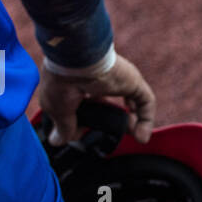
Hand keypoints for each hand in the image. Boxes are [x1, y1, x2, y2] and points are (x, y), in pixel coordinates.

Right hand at [38, 51, 155, 145]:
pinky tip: (141, 136)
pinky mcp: (133, 82)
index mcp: (75, 81)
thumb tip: (58, 140)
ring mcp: (117, 80)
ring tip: (128, 135)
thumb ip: (63, 126)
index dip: (85, 119)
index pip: (84, 101)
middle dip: (108, 120)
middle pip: (108, 101)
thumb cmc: (59, 81)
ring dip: (130, 121)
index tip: (81, 133)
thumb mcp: (55, 110)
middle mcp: (98, 80)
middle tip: (104, 134)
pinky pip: (145, 102)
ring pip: (129, 102)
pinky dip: (146, 120)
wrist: (76, 61)